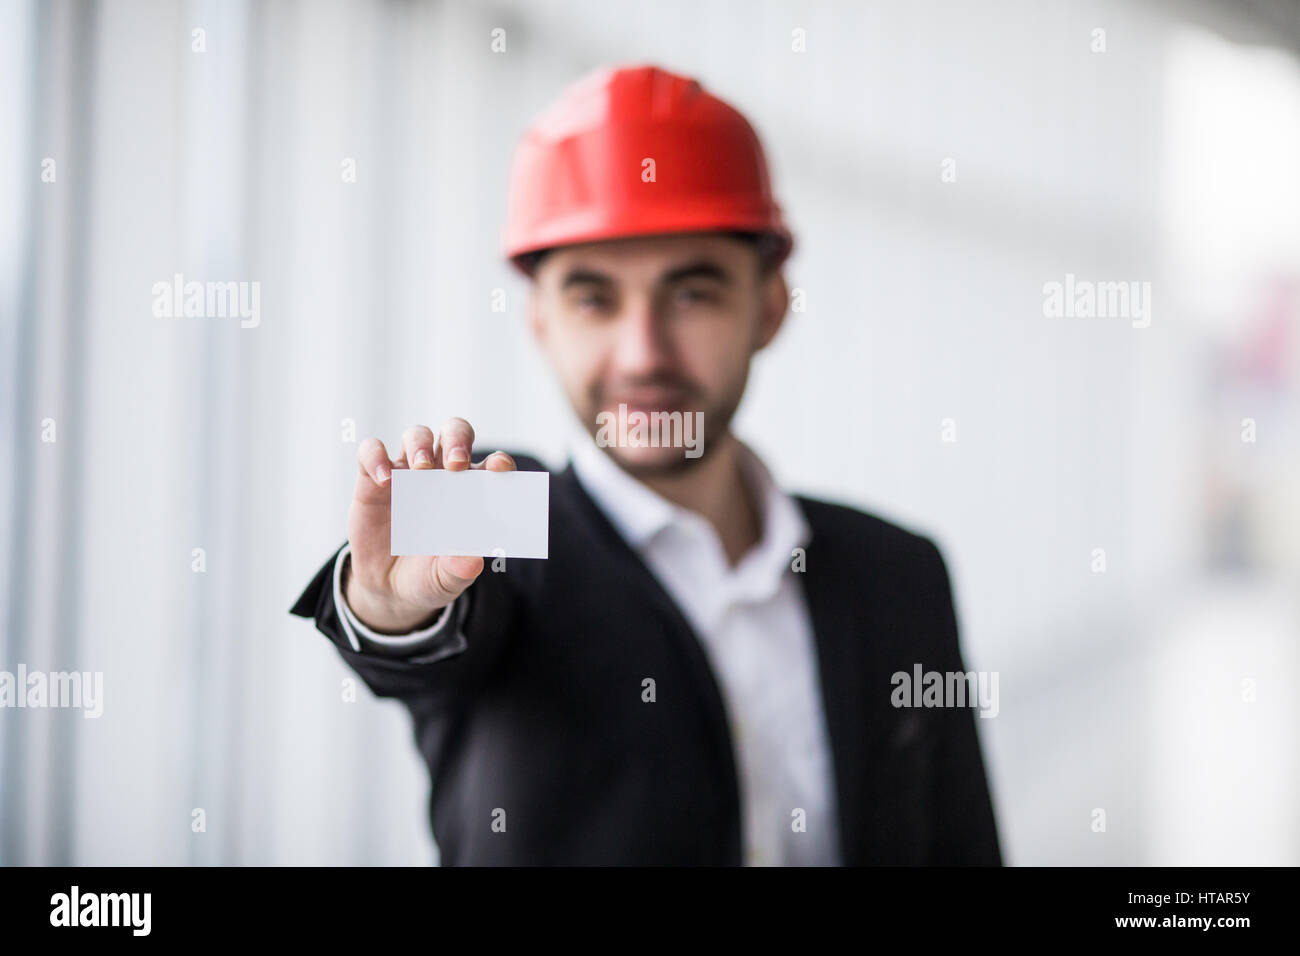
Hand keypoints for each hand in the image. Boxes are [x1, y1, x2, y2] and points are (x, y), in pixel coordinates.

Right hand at [344, 417, 515, 632]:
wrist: (389, 589)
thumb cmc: (429, 576)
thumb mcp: (445, 580)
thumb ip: (459, 570)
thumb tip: (473, 561)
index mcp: (472, 491)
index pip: (492, 465)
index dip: (499, 463)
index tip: (499, 470)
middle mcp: (441, 474)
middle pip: (454, 434)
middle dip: (458, 440)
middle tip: (457, 463)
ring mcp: (407, 473)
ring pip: (416, 435)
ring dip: (420, 444)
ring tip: (420, 468)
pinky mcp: (372, 480)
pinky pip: (370, 452)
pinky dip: (376, 458)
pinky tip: (384, 479)